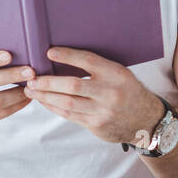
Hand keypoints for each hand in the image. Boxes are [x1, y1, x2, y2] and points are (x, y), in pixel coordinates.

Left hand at [22, 46, 164, 145]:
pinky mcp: (97, 125)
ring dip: (46, 96)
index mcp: (117, 74)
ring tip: (31, 90)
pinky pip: (70, 115)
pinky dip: (54, 107)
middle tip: (31, 78)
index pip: (89, 61)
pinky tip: (44, 101)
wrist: (146, 120)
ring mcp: (104, 110)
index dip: (68, 56)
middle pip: (73, 85)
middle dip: (48, 82)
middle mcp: (111, 92)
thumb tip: (64, 59)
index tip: (49, 52)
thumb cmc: (128, 92)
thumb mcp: (121, 75)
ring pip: (67, 102)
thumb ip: (99, 69)